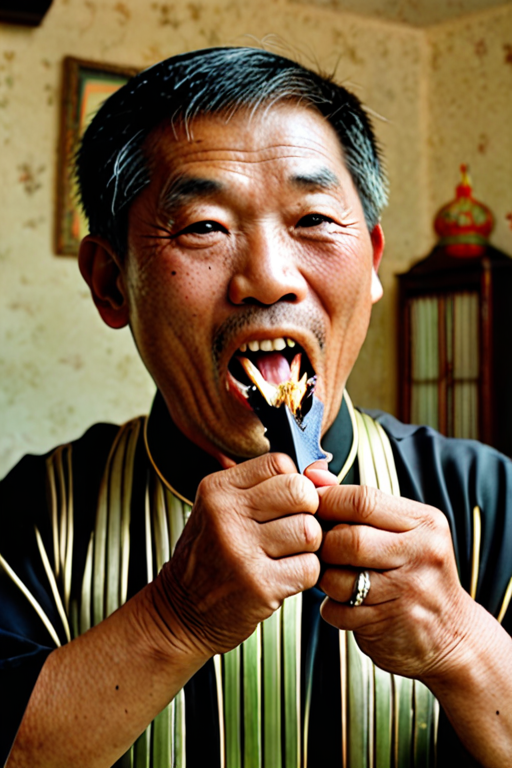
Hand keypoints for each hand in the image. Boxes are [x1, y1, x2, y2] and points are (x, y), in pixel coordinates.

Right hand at [149, 453, 323, 659]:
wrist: (181, 612)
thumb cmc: (210, 557)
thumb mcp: (224, 510)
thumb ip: (271, 485)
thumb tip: (324, 472)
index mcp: (217, 489)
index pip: (279, 462)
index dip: (295, 481)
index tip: (289, 501)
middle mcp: (226, 516)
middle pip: (300, 491)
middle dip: (309, 510)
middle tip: (294, 527)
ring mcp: (241, 551)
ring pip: (309, 530)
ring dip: (308, 546)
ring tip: (287, 554)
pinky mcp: (259, 586)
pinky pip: (310, 567)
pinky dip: (305, 573)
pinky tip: (284, 575)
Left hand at [317, 485, 476, 682]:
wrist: (454, 637)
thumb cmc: (419, 574)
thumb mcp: (405, 532)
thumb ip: (359, 504)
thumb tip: (313, 475)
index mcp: (424, 523)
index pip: (363, 500)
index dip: (327, 502)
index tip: (314, 509)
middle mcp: (420, 555)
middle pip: (347, 539)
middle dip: (325, 545)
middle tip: (324, 550)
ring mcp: (406, 592)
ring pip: (336, 578)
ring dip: (325, 578)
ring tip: (339, 578)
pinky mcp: (389, 624)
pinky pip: (337, 610)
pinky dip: (332, 608)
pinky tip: (351, 605)